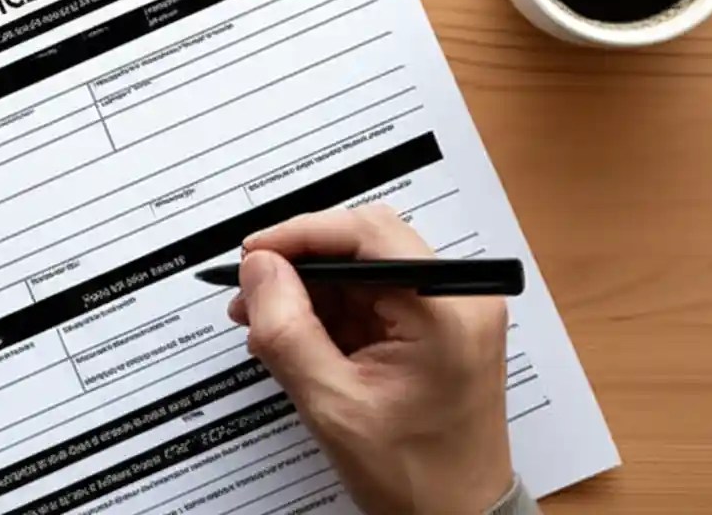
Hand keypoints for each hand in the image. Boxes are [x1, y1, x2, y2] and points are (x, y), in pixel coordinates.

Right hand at [230, 204, 511, 514]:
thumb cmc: (416, 478)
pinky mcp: (434, 328)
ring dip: (309, 290)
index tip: (253, 254)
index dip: (300, 234)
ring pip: (362, 269)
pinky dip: (328, 311)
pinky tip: (295, 337)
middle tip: (253, 290)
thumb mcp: (333, 404)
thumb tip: (258, 268)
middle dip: (300, 264)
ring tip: (264, 323)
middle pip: (364, 244)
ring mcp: (449, 312)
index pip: (367, 234)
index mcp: (447, 311)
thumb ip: (288, 329)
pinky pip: (370, 298)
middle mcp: (458, 299)